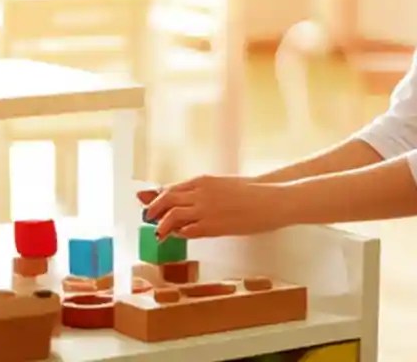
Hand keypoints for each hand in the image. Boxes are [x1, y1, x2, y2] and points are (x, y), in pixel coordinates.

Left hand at [136, 175, 285, 238]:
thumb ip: (203, 190)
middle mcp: (199, 193)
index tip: (147, 203)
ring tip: (158, 233)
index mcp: (202, 180)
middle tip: (147, 218)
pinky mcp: (212, 226)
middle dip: (153, 209)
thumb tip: (188, 196)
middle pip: (166, 199)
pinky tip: (177, 236)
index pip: (171, 188)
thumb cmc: (250, 191)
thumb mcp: (222, 184)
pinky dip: (179, 233)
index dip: (156, 197)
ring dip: (161, 225)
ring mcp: (204, 210)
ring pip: (172, 216)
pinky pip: (187, 231)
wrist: (270, 198)